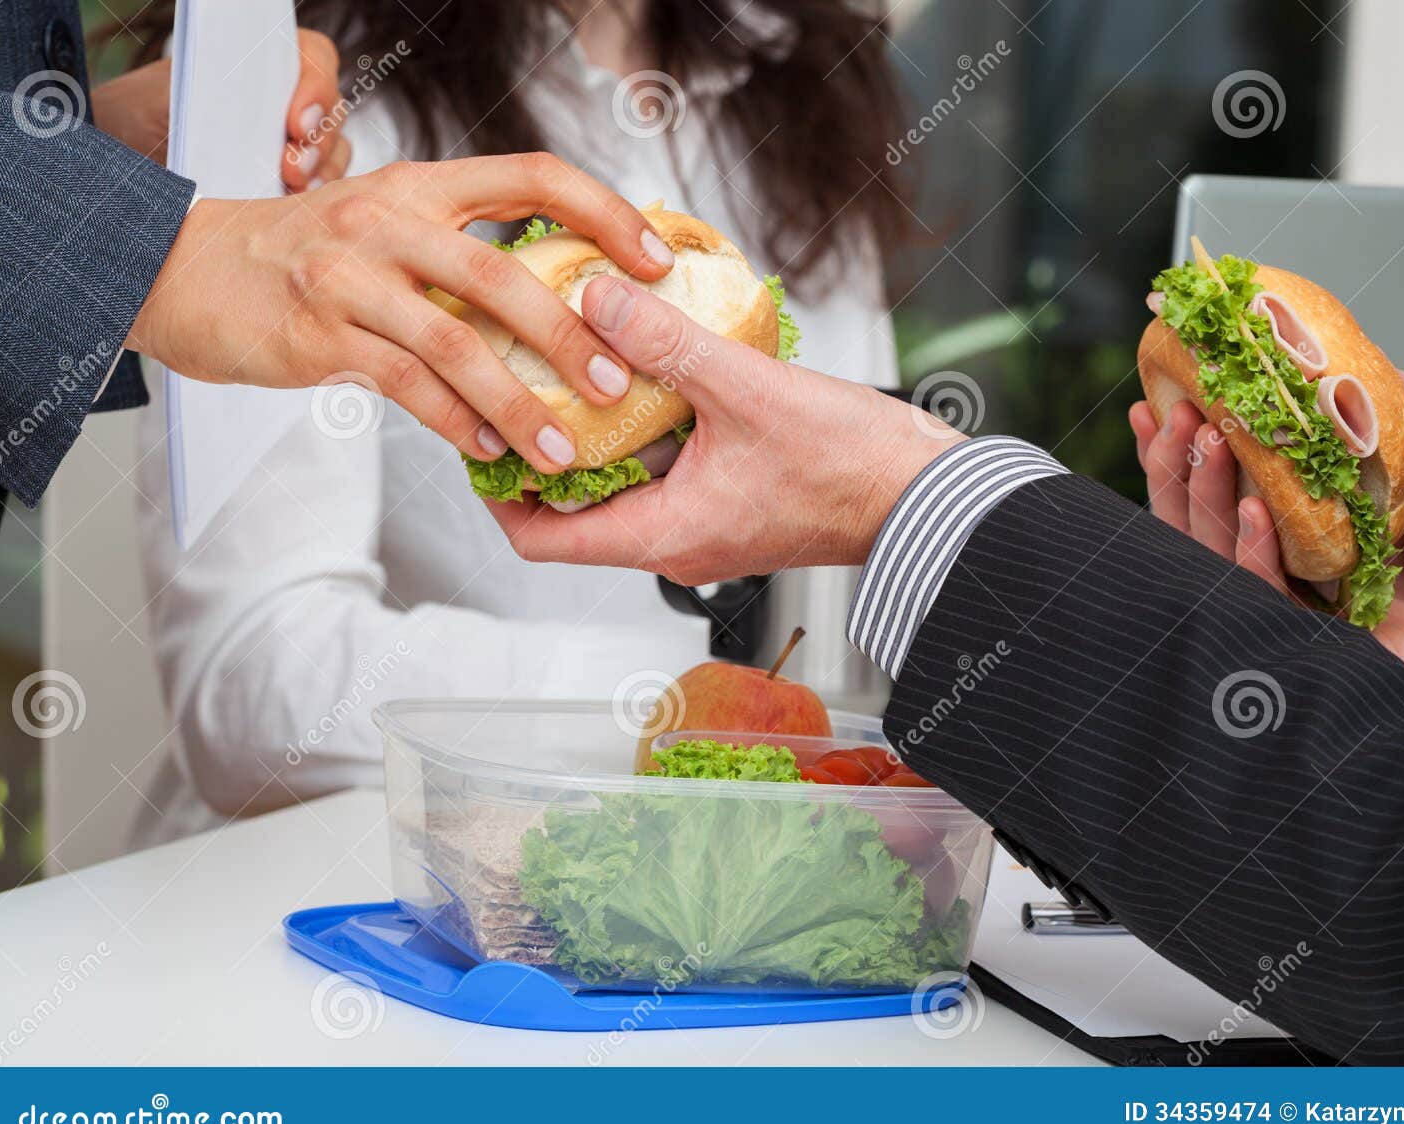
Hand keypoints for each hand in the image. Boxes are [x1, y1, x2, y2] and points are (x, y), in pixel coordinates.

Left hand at [92, 29, 348, 191]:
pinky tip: (291, 207)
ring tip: (292, 191)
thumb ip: (201, 102)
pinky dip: (312, 199)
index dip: (316, 88)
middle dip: (320, 143)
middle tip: (292, 170)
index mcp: (259, 61)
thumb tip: (231, 121)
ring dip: (321, 174)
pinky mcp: (292, 181)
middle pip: (333, 111)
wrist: (123, 149)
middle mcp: (285, 97)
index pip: (314, 59)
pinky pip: (322, 188)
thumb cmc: (139, 115)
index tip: (296, 124)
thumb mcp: (160, 99)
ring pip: (335, 153)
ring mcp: (294, 141)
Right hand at [127, 155, 674, 472]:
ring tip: (562, 448)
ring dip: (518, 404)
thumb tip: (556, 303)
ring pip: (456, 345)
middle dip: (571, 337)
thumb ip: (459, 250)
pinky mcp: (318, 336)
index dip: (605, 214)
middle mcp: (389, 220)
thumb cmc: (305, 254)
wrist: (184, 268)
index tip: (657, 262)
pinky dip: (453, 422)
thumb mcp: (384, 221)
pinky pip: (405, 386)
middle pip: (502, 275)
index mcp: (422, 185)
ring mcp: (350, 278)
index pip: (532, 176)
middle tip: (620, 382)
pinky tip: (486, 451)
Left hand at [486, 276, 953, 582]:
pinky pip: (667, 469)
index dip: (496, 490)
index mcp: (663, 537)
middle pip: (575, 508)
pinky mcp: (733, 501)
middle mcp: (675, 542)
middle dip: (543, 445)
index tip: (477, 432)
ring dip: (598, 430)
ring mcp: (705, 524)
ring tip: (577, 361)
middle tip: (520, 379)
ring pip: (623, 485)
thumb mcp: (747, 392)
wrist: (926, 497)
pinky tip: (652, 368)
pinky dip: (647, 426)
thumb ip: (666, 343)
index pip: (543, 538)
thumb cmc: (851, 467)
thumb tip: (593, 300)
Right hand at [1129, 374, 1403, 713]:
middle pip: (1197, 518)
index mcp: (1292, 529)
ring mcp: (1282, 605)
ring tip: (1207, 440)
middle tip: (1180, 411)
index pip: (1216, 488)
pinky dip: (1251, 550)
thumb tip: (1368, 362)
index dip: (1181, 450)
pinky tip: (1254, 509)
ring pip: (1213, 550)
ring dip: (1205, 493)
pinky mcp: (1300, 641)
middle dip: (1179, 463)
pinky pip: (1258, 593)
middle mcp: (1276, 567)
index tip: (1160, 402)